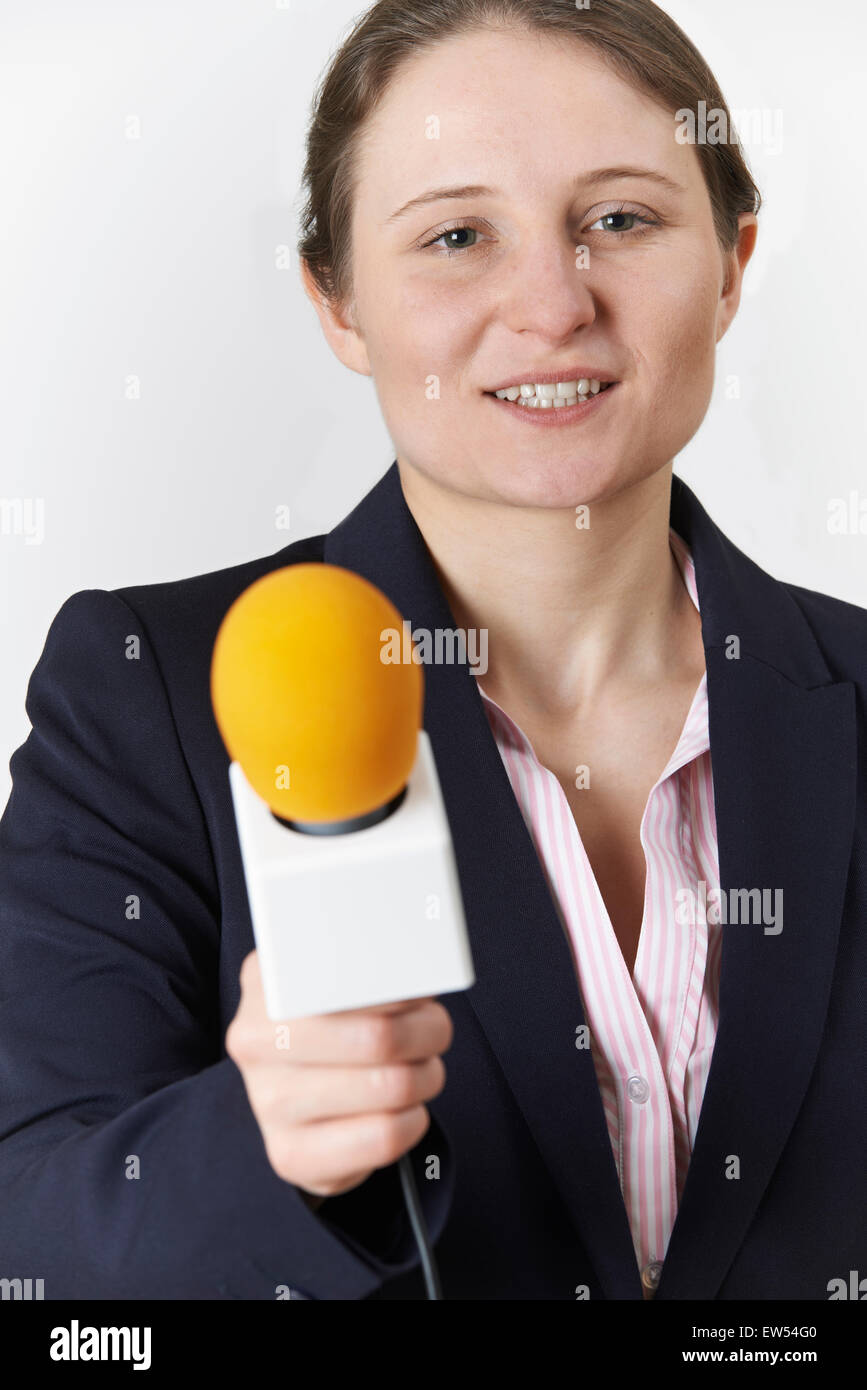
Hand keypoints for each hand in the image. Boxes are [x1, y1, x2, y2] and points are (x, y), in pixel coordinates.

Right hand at [225, 950, 452, 1200]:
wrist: (300, 1094)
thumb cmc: (336, 1024)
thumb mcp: (344, 977)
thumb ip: (375, 965)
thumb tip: (423, 971)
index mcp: (268, 981)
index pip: (350, 978)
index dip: (402, 987)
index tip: (421, 992)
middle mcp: (255, 1041)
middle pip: (379, 1037)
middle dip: (427, 1033)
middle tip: (433, 1031)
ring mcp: (267, 1102)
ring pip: (390, 1087)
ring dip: (426, 1076)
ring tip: (420, 1068)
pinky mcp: (290, 1154)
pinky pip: (384, 1138)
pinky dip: (413, 1121)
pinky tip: (404, 1109)